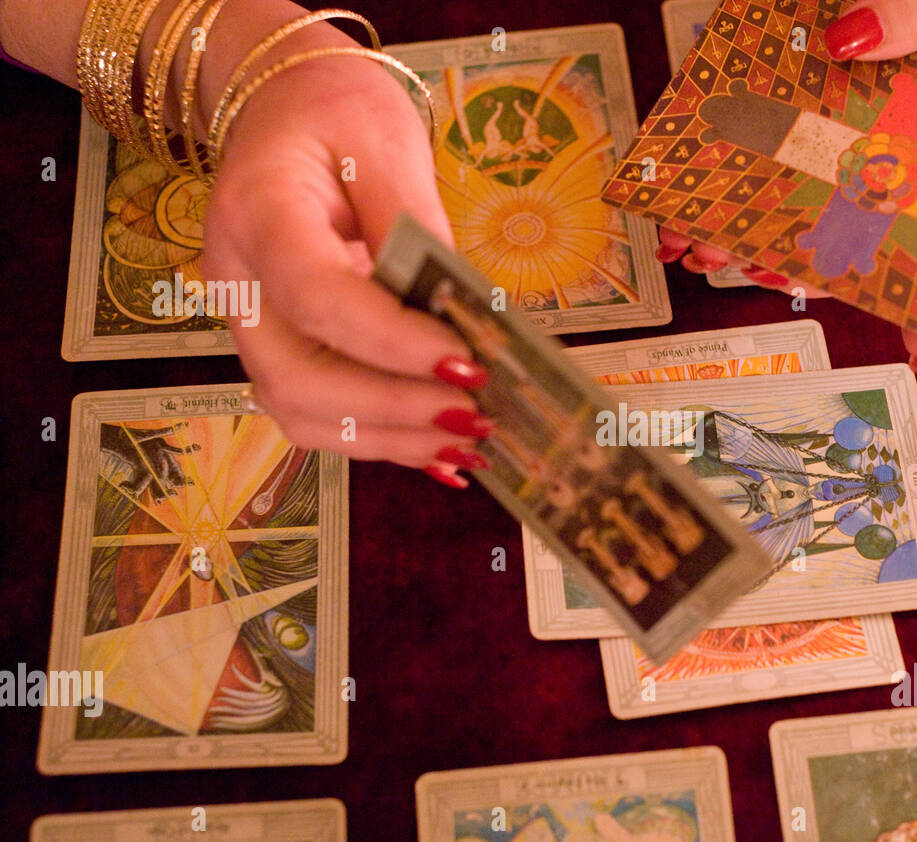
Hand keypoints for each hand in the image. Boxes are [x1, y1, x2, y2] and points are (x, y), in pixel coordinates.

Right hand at [203, 54, 488, 487]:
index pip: (316, 295)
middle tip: (475, 415)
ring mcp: (251, 322)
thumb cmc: (336, 115)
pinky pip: (320, 413)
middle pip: (295, 378)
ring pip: (302, 412)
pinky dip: (382, 439)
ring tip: (468, 443)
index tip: (468, 365)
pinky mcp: (280, 347)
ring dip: (390, 439)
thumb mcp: (387, 144)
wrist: (286, 110)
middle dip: (392, 410)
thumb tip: (465, 320)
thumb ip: (420, 233)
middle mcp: (238, 281)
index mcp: (257, 210)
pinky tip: (440, 452)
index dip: (392, 343)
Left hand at [657, 0, 916, 373]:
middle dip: (813, 265)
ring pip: (784, 196)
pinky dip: (704, 182)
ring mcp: (818, 109)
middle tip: (779, 280)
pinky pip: (732, 148)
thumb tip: (854, 43)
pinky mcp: (761, 84)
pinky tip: (678, 214)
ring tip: (709, 253)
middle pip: (851, 221)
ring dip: (745, 234)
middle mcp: (881, 124)